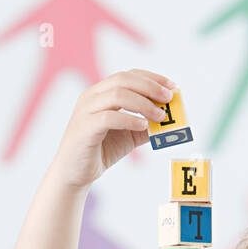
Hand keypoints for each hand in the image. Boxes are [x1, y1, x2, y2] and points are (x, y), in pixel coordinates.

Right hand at [51, 68, 177, 188]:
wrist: (75, 173)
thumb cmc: (101, 150)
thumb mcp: (129, 135)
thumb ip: (146, 125)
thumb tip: (170, 120)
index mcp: (101, 93)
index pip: (128, 75)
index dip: (152, 78)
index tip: (172, 87)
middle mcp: (92, 96)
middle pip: (123, 80)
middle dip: (150, 87)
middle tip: (168, 98)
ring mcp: (86, 110)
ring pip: (117, 95)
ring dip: (143, 103)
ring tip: (160, 116)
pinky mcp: (84, 128)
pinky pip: (109, 117)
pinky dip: (129, 120)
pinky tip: (143, 126)